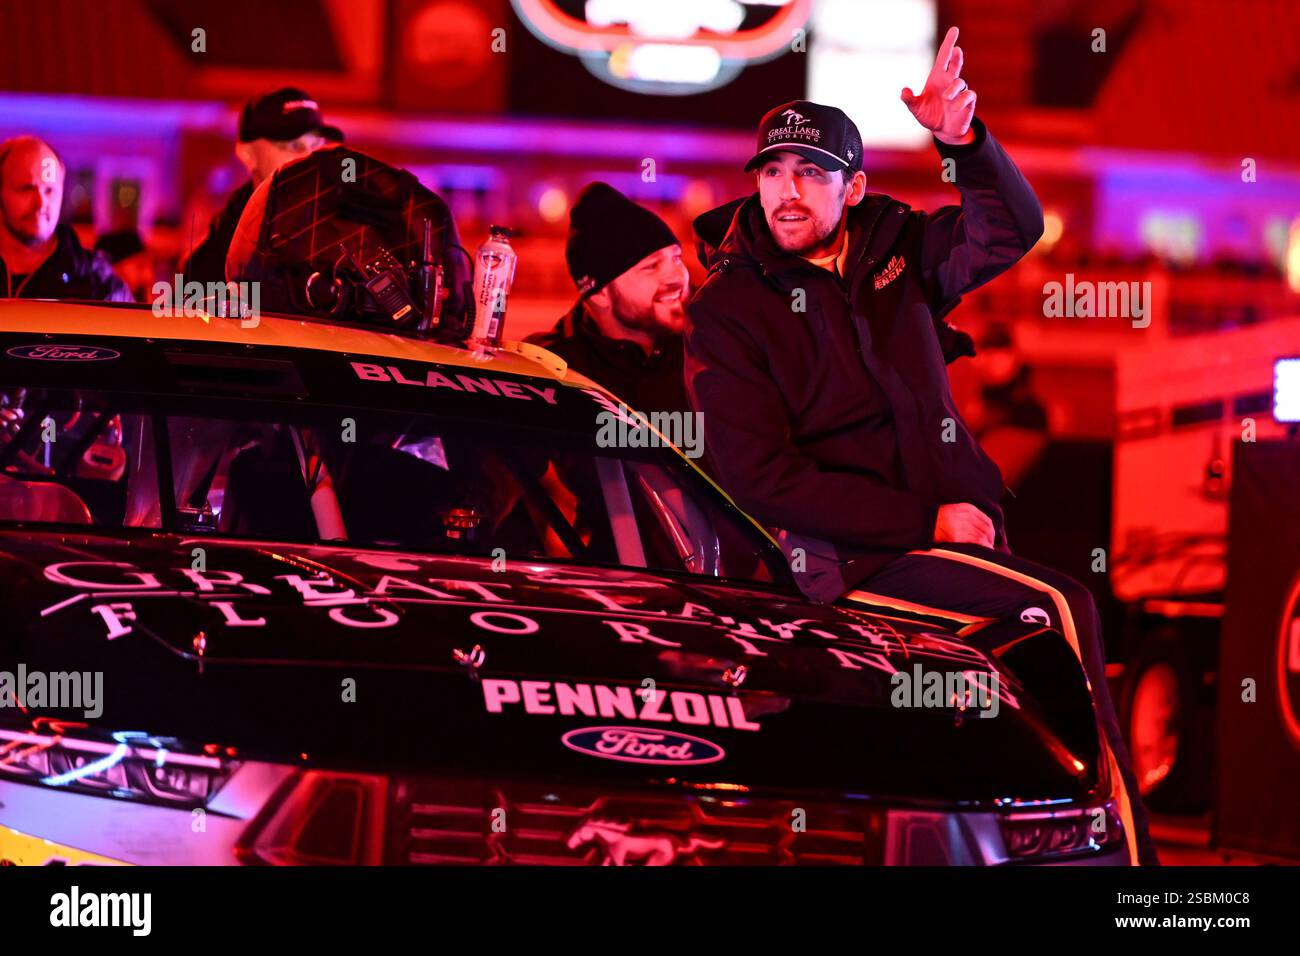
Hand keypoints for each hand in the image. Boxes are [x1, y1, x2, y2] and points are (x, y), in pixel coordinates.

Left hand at [901, 26, 976, 143]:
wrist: (943, 131)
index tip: (954, 30)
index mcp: (938, 78)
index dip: (948, 44)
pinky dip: (961, 100)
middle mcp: (950, 81)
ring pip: (960, 83)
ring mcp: (960, 91)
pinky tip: (954, 107)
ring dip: (953, 89)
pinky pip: (968, 96)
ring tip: (946, 98)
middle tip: (956, 49)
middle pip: (956, 63)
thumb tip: (903, 91)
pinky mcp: (968, 102)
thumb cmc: (929, 115)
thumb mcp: (916, 109)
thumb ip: (909, 100)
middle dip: (957, 55)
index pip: (944, 57)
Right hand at [934, 502, 994, 546]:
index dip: (991, 530)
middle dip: (990, 538)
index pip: (986, 520)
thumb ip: (969, 516)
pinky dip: (984, 546)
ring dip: (987, 543)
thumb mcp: (957, 511)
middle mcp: (967, 515)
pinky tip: (985, 550)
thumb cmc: (940, 519)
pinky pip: (977, 541)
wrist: (927, 523)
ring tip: (987, 549)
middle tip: (990, 544)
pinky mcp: (959, 536)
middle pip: (986, 528)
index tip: (991, 537)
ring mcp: (963, 525)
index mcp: (968, 508)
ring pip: (982, 535)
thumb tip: (982, 528)